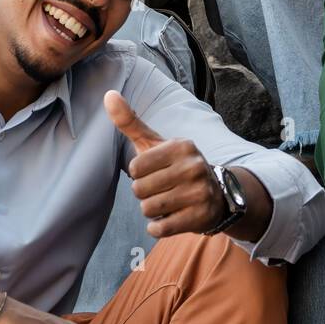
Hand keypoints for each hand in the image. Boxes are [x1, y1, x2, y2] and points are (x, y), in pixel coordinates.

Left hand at [104, 90, 224, 236]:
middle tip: (163, 188)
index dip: (139, 174)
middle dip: (145, 193)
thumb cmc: (175, 165)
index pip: (135, 168)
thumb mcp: (154, 142)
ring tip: (169, 201)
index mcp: (181, 146)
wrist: (216, 194)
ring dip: (152, 210)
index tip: (155, 171)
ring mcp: (199, 192)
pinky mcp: (200, 216)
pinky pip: (160, 229)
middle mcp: (193, 166)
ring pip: (149, 210)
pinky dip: (158, 227)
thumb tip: (109, 95)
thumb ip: (130, 121)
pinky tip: (170, 217)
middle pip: (140, 190)